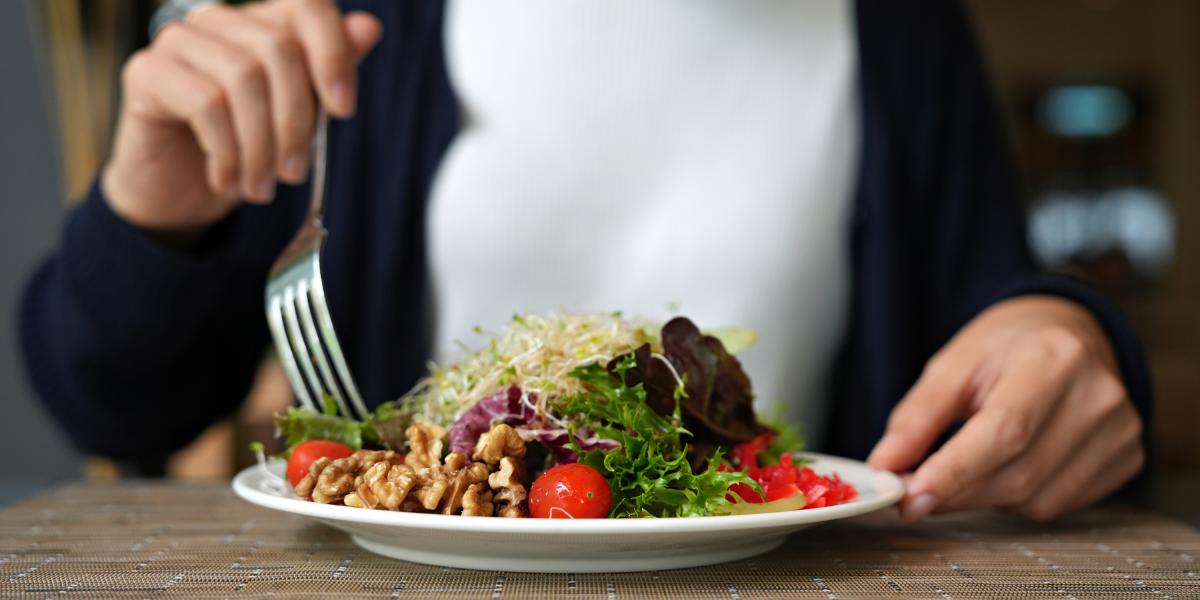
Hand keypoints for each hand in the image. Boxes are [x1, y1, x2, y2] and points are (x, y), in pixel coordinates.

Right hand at [102, 0, 381, 235]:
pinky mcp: (146, 71)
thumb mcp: (298, 117)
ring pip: (243, 78)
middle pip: (279, 48)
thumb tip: (369, 27)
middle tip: (294, 173)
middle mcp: (219, 20)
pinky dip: (226, 152)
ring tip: (261, 186)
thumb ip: (328, 73)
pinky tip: (226, 180)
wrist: (180, 192)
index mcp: (262, 22)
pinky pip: (205, 104)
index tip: (344, 111)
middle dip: (296, 120)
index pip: (308, 5)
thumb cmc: (245, 149)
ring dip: (260, 146)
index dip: (333, 54)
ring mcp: (178, 40)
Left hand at [868, 295, 1144, 521]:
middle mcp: (1098, 396)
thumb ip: (917, 418)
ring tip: (967, 464)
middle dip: (958, 491)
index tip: (910, 497)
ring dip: (985, 496)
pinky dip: (1020, 498)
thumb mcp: (953, 365)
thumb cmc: (1007, 347)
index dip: (955, 471)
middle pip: (1019, 472)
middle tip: (914, 492)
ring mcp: (1121, 430)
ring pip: (1037, 499)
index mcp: (1052, 358)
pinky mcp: (1127, 458)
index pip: (1005, 431)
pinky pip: (1059, 504)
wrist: (1070, 332)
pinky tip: (1007, 466)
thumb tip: (885, 466)